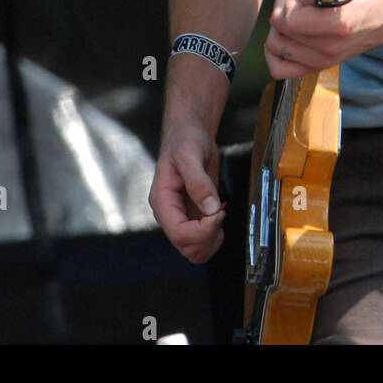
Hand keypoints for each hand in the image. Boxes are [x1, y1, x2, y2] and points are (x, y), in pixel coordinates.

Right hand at [148, 120, 226, 262]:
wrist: (189, 132)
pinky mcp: (192, 215)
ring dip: (211, 241)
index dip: (202, 230)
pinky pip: (201, 240)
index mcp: (162, 200)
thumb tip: (211, 208)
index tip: (219, 213)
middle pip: (186, 247)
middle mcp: (168, 212)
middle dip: (208, 236)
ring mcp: (180, 216)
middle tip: (220, 213)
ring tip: (220, 216)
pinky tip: (219, 218)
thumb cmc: (185, 139)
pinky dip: (213, 237)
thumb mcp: (191, 154)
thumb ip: (199, 181)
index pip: (179, 233)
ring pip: (193, 250)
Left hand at [264, 0, 382, 78]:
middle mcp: (329, 47)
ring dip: (280, 29)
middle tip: (301, 2)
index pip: (284, 18)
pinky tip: (287, 36)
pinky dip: (277, 52)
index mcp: (336, 23)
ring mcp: (324, 61)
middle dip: (283, 11)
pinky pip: (280, 68)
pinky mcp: (320, 66)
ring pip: (275, 49)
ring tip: (297, 17)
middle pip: (277, 33)